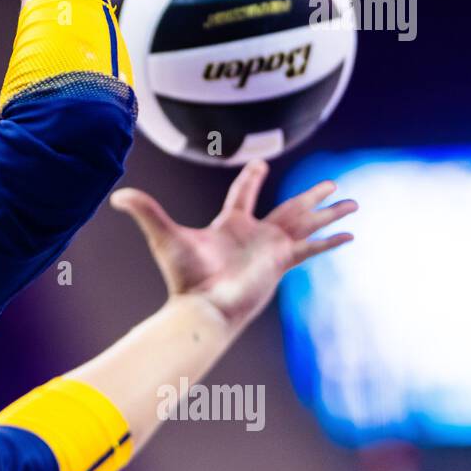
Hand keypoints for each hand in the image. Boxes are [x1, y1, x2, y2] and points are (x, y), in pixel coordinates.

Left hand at [110, 160, 356, 332]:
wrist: (203, 307)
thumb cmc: (184, 276)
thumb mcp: (164, 235)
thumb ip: (145, 211)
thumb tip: (116, 194)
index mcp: (230, 224)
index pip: (243, 194)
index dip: (251, 178)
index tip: (260, 163)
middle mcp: (255, 235)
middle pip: (289, 208)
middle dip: (311, 196)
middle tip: (333, 183)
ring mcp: (271, 249)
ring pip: (306, 223)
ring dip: (329, 212)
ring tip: (354, 201)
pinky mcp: (282, 263)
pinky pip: (311, 248)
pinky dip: (330, 241)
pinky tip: (349, 235)